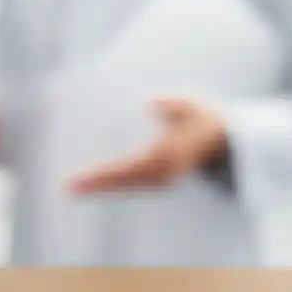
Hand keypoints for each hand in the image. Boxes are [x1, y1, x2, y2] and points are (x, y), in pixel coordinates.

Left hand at [71, 98, 228, 194]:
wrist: (223, 141)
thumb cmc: (202, 118)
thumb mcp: (192, 105)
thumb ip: (173, 104)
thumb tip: (149, 103)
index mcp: (165, 156)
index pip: (127, 168)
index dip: (103, 174)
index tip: (82, 178)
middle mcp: (162, 173)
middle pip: (122, 182)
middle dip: (95, 185)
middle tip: (68, 187)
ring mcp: (162, 180)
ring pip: (126, 187)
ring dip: (101, 188)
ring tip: (74, 187)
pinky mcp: (160, 181)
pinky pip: (132, 185)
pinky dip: (112, 185)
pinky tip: (94, 184)